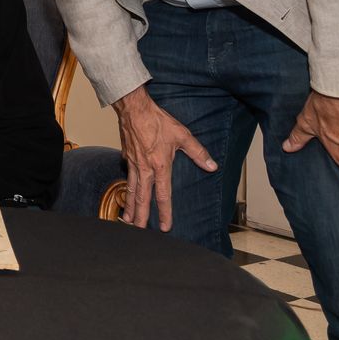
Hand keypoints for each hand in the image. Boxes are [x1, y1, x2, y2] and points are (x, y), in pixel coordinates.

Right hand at [112, 85, 217, 230]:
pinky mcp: (126, 156)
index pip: (163, 195)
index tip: (165, 226)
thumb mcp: (182, 135)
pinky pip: (127, 177)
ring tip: (127, 220)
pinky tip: (126, 193)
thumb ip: (198, 153)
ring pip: (131, 190)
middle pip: (142, 198)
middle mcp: (145, 169)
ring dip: (130, 206)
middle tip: (139, 231)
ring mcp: (133, 163)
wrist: (133, 108)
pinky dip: (126, 188)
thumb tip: (212, 166)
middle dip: (141, 216)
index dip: (164, 212)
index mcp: (160, 166)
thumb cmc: (156, 120)